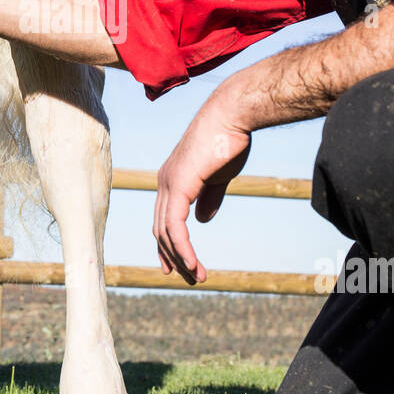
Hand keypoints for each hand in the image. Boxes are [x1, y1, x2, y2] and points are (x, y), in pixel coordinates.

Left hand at [153, 99, 251, 283]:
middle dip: (173, 256)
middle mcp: (163, 182)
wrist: (233, 116)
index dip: (168, 244)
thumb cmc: (228, 140)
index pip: (163, 218)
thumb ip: (209, 197)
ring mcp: (168, 184)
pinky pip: (175, 227)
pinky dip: (183, 249)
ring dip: (180, 258)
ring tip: (196, 277)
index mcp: (171, 179)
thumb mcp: (219, 176)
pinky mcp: (178, 186)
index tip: (176, 265)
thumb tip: (203, 219)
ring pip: (165, 232)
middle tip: (188, 277)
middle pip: (160, 229)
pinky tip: (192, 264)